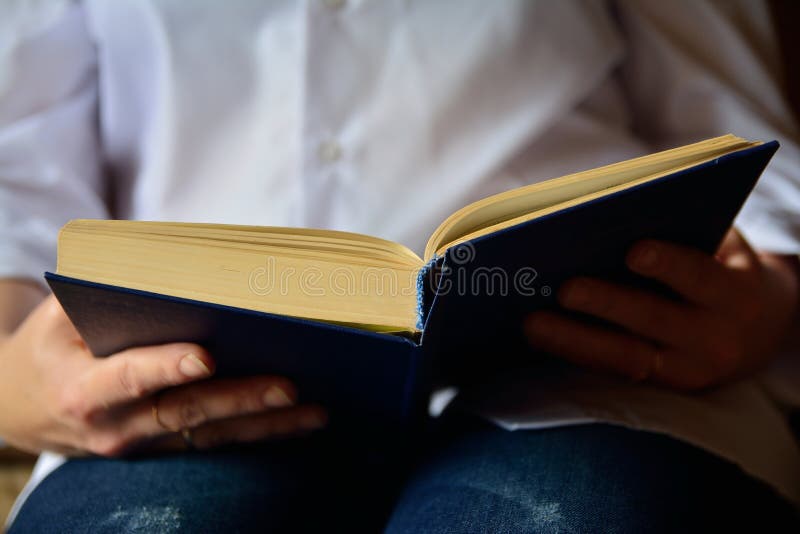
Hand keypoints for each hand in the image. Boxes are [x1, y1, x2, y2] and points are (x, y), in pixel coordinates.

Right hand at [0, 295, 326, 455]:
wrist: (26, 407)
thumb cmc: (51, 346)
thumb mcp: (59, 315)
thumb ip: (104, 294)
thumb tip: (169, 265)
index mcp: (83, 388)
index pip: (128, 379)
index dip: (166, 368)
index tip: (206, 357)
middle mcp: (116, 427)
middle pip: (186, 412)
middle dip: (240, 399)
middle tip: (287, 385)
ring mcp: (145, 445)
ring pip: (212, 436)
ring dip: (265, 424)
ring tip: (313, 408)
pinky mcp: (167, 451)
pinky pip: (219, 445)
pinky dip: (262, 435)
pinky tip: (302, 421)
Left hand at [525, 229, 799, 389]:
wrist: (759, 331)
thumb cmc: (723, 270)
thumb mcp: (720, 247)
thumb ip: (682, 233)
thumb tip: (609, 217)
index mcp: (734, 294)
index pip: (701, 276)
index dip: (669, 264)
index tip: (634, 251)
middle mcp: (715, 340)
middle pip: (654, 321)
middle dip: (606, 304)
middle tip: (564, 288)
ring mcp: (686, 371)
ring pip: (625, 358)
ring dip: (574, 339)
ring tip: (531, 322)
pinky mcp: (659, 387)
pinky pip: (613, 372)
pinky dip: (575, 353)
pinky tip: (539, 336)